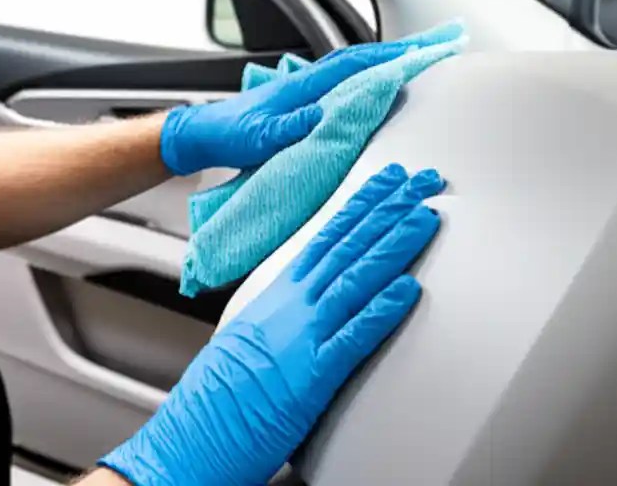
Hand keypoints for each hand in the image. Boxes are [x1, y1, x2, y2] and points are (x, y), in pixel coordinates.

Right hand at [98, 164, 444, 485]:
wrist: (193, 435)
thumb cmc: (222, 395)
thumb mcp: (255, 336)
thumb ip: (288, 311)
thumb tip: (317, 298)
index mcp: (279, 295)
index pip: (326, 237)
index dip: (360, 205)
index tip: (387, 181)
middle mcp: (291, 307)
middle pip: (345, 247)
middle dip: (387, 210)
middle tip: (422, 182)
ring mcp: (302, 337)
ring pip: (353, 279)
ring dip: (392, 246)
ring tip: (424, 218)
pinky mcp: (312, 376)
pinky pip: (351, 338)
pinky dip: (380, 311)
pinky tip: (406, 290)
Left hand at [158, 42, 411, 174]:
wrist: (204, 132)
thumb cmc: (230, 135)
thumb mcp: (257, 138)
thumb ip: (289, 127)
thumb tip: (324, 115)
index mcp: (307, 86)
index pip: (363, 64)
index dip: (401, 56)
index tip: (435, 49)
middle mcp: (314, 79)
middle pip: (373, 55)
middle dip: (414, 46)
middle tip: (452, 36)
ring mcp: (314, 84)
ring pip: (366, 63)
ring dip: (400, 55)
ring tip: (435, 50)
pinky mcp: (313, 95)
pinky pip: (355, 77)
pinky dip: (381, 70)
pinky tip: (395, 74)